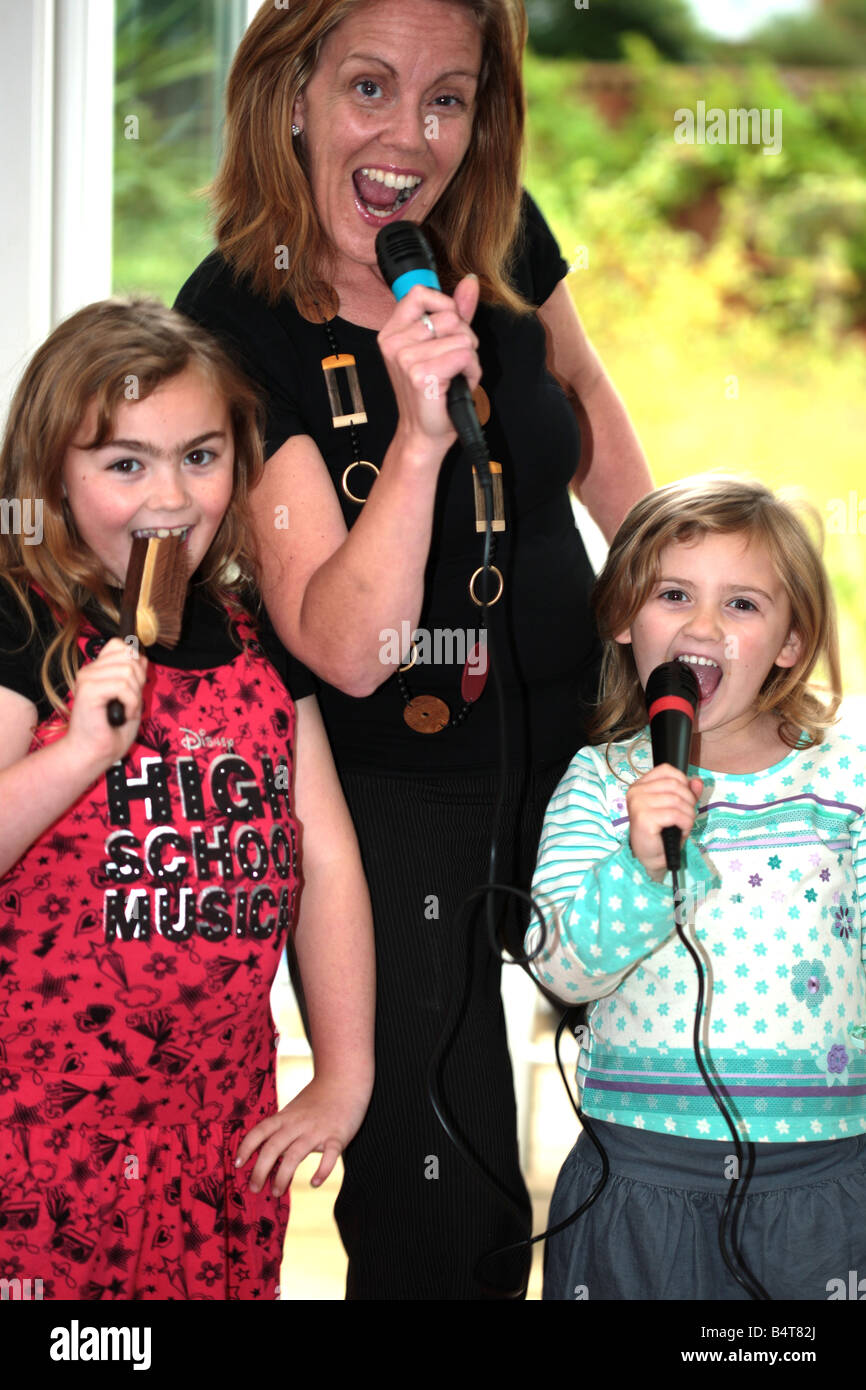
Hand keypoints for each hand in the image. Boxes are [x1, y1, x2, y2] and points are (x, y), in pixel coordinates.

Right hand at [65, 638, 147, 770]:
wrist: (93, 753)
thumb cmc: (111, 730)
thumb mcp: (130, 697)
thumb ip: (134, 676)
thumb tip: (141, 657)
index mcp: (97, 670)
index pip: (120, 646)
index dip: (136, 663)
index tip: (134, 688)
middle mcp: (89, 671)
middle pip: (128, 655)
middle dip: (139, 679)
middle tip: (131, 701)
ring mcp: (87, 679)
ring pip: (128, 671)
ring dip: (135, 695)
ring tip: (126, 711)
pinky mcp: (88, 690)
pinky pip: (122, 686)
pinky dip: (131, 703)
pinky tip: (123, 715)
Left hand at [234, 1075, 370, 1195]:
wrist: (344, 1079)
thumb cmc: (317, 1098)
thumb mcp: (294, 1110)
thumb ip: (282, 1129)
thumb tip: (266, 1156)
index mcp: (285, 1116)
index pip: (260, 1131)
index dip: (246, 1148)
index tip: (237, 1165)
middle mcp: (298, 1124)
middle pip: (273, 1147)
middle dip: (260, 1170)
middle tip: (254, 1188)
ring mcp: (317, 1130)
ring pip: (295, 1155)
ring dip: (283, 1176)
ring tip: (277, 1192)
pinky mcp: (337, 1136)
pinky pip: (329, 1156)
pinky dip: (322, 1171)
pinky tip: (315, 1183)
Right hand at [377, 275, 481, 450]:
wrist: (425, 433)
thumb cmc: (434, 393)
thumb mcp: (442, 346)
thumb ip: (455, 312)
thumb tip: (470, 281)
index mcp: (392, 333)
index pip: (419, 293)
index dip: (444, 305)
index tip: (448, 328)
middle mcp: (394, 343)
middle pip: (449, 316)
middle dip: (464, 338)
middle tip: (453, 363)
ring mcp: (405, 359)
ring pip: (461, 337)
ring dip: (469, 358)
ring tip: (455, 376)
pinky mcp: (421, 374)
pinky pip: (465, 355)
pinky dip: (472, 371)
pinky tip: (459, 384)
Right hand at [626, 764, 702, 880]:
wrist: (652, 857)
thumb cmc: (662, 832)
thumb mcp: (676, 808)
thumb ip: (687, 793)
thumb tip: (697, 782)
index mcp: (640, 785)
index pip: (667, 770)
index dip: (683, 782)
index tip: (686, 798)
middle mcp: (636, 792)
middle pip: (675, 785)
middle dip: (689, 800)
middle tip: (688, 815)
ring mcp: (638, 804)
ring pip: (677, 800)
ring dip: (688, 814)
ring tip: (685, 824)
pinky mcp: (644, 819)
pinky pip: (675, 814)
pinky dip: (685, 823)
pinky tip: (682, 830)